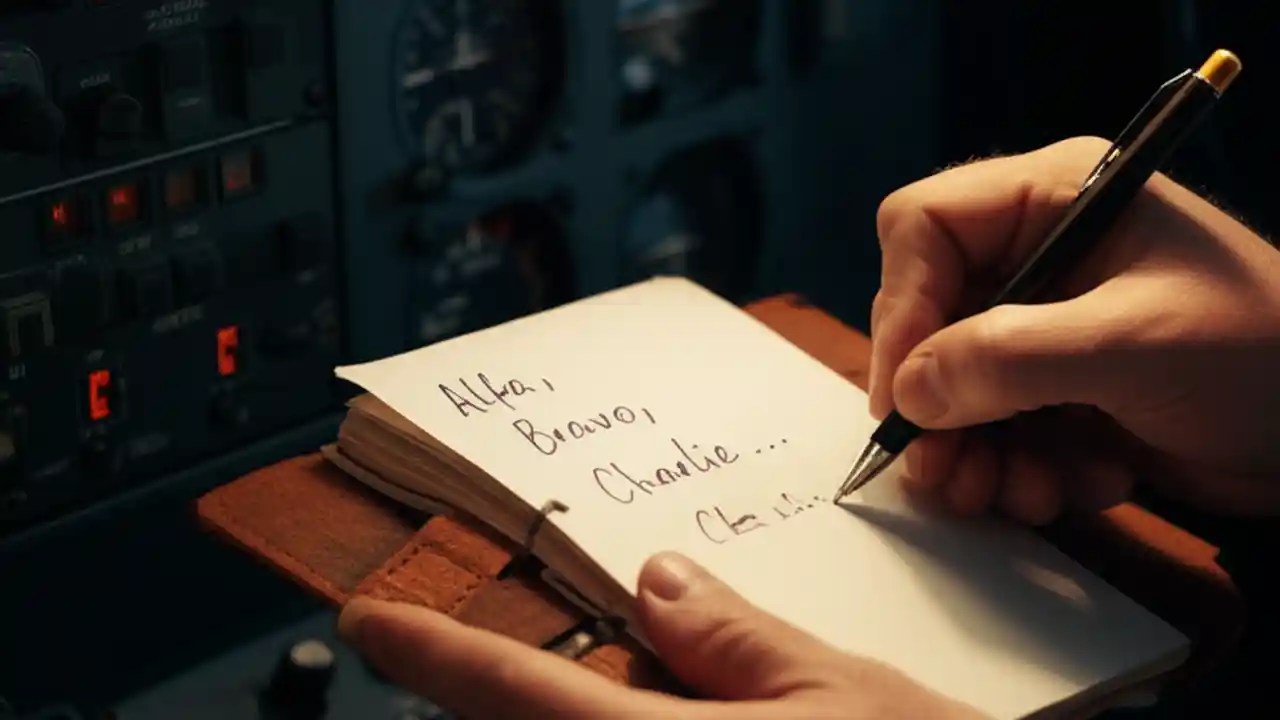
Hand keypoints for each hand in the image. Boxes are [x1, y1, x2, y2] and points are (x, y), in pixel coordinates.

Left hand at [338, 552, 982, 718]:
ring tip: (605, 683)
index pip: (512, 692)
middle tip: (490, 658)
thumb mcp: (842, 692)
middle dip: (494, 697)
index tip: (367, 622)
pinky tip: (658, 710)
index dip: (431, 651)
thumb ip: (734, 637)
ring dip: (555, 718)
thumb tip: (659, 582)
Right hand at [869, 136, 1279, 522]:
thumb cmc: (1261, 354)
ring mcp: (1049, 327)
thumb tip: (909, 393)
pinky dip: (1021, 468)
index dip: (903, 307)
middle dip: (936, 402)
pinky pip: (998, 428)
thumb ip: (1008, 361)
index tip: (905, 392)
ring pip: (955, 385)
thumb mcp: (1132, 346)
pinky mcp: (1063, 390)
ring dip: (975, 450)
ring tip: (1014, 495)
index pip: (925, 228)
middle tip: (945, 470)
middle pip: (928, 317)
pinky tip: (1075, 487)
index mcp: (1054, 200)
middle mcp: (1039, 256)